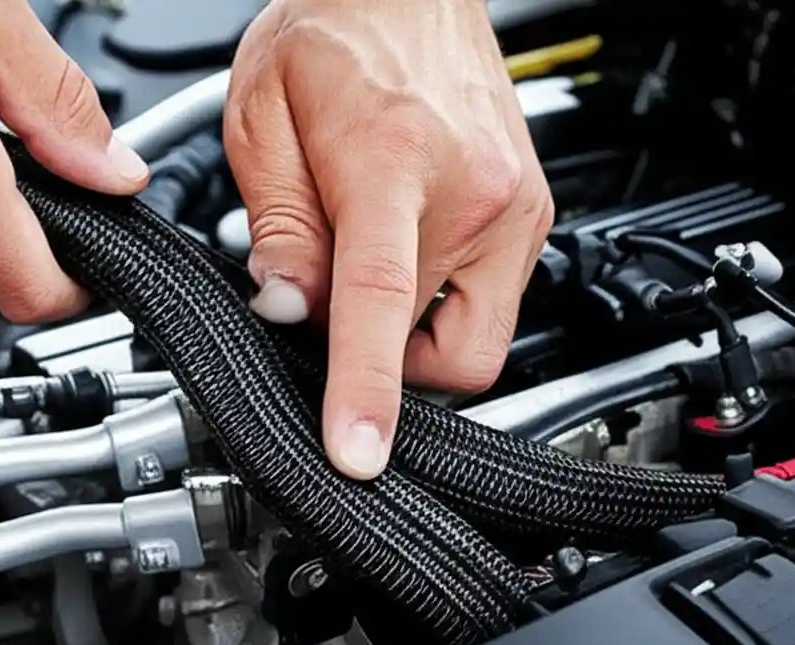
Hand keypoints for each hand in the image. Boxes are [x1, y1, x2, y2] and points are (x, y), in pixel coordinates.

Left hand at [225, 0, 553, 479]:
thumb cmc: (334, 30)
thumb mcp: (263, 118)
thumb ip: (278, 227)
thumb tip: (289, 308)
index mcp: (395, 164)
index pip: (381, 303)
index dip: (366, 389)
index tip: (357, 451)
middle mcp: (476, 192)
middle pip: (442, 351)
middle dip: (387, 363)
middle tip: (338, 315)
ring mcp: (515, 204)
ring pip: (475, 336)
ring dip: (417, 334)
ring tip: (372, 269)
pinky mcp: (531, 209)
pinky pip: (494, 299)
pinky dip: (444, 301)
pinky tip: (407, 250)